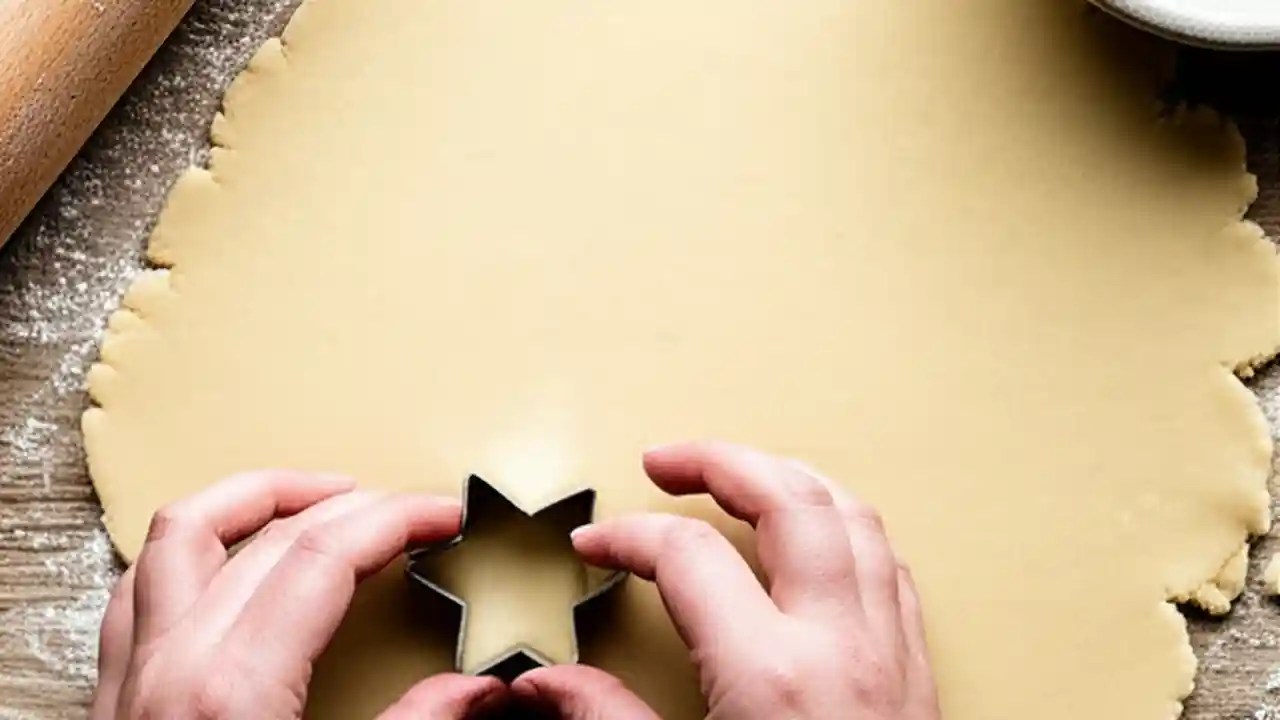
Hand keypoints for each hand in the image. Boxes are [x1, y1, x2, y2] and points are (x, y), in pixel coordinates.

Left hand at [91, 471, 506, 719]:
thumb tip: (478, 693)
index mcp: (232, 691)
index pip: (322, 554)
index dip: (394, 519)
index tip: (442, 516)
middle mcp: (172, 666)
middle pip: (267, 533)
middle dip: (351, 506)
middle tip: (408, 514)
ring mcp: (131, 677)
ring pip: (180, 535)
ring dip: (254, 500)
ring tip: (317, 500)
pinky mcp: (112, 698)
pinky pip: (140, 584)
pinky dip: (192, 548)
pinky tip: (233, 561)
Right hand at [514, 442, 940, 719]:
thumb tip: (544, 687)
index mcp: (770, 674)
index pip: (686, 556)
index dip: (625, 536)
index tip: (593, 544)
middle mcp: (839, 645)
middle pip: (786, 497)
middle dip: (718, 460)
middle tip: (665, 461)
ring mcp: (888, 652)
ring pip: (852, 515)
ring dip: (790, 478)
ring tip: (739, 475)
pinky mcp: (917, 672)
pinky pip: (889, 564)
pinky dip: (845, 527)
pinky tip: (814, 536)